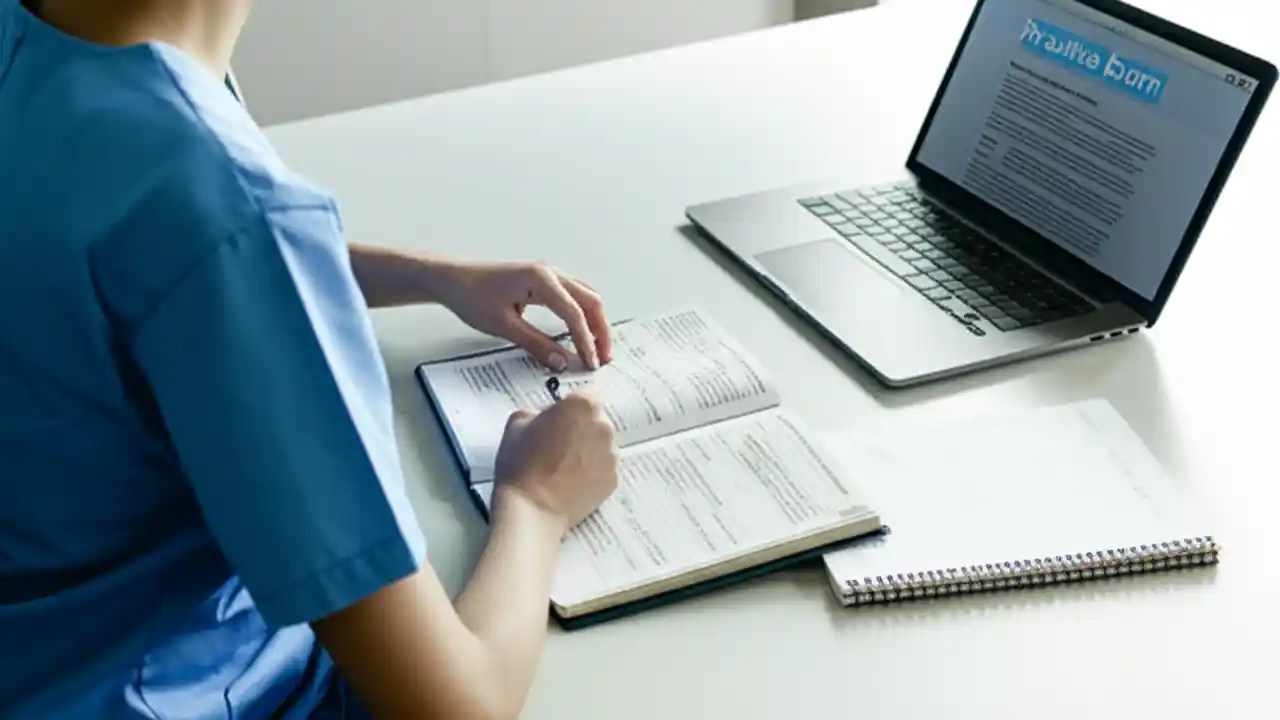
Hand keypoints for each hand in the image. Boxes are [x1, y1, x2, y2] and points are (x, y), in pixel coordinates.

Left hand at [434, 260, 611, 370]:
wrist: (452, 278)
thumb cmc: (470, 295)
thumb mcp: (503, 326)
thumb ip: (535, 344)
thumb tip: (561, 361)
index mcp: (541, 279)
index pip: (574, 313)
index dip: (586, 340)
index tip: (590, 362)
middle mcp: (549, 272)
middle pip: (590, 301)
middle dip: (600, 330)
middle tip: (602, 358)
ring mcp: (548, 275)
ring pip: (585, 297)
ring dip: (594, 322)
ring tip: (596, 349)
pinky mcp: (542, 281)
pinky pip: (572, 297)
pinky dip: (582, 315)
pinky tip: (581, 332)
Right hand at [493, 393, 618, 531]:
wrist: (532, 508)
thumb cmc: (521, 464)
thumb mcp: (517, 423)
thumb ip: (536, 410)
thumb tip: (545, 415)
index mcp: (582, 405)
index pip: (586, 395)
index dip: (572, 407)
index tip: (560, 418)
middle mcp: (603, 426)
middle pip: (596, 419)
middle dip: (581, 428)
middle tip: (558, 444)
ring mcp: (612, 454)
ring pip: (601, 444)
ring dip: (588, 450)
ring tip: (563, 466)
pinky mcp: (613, 479)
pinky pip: (604, 468)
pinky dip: (592, 472)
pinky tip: (571, 480)